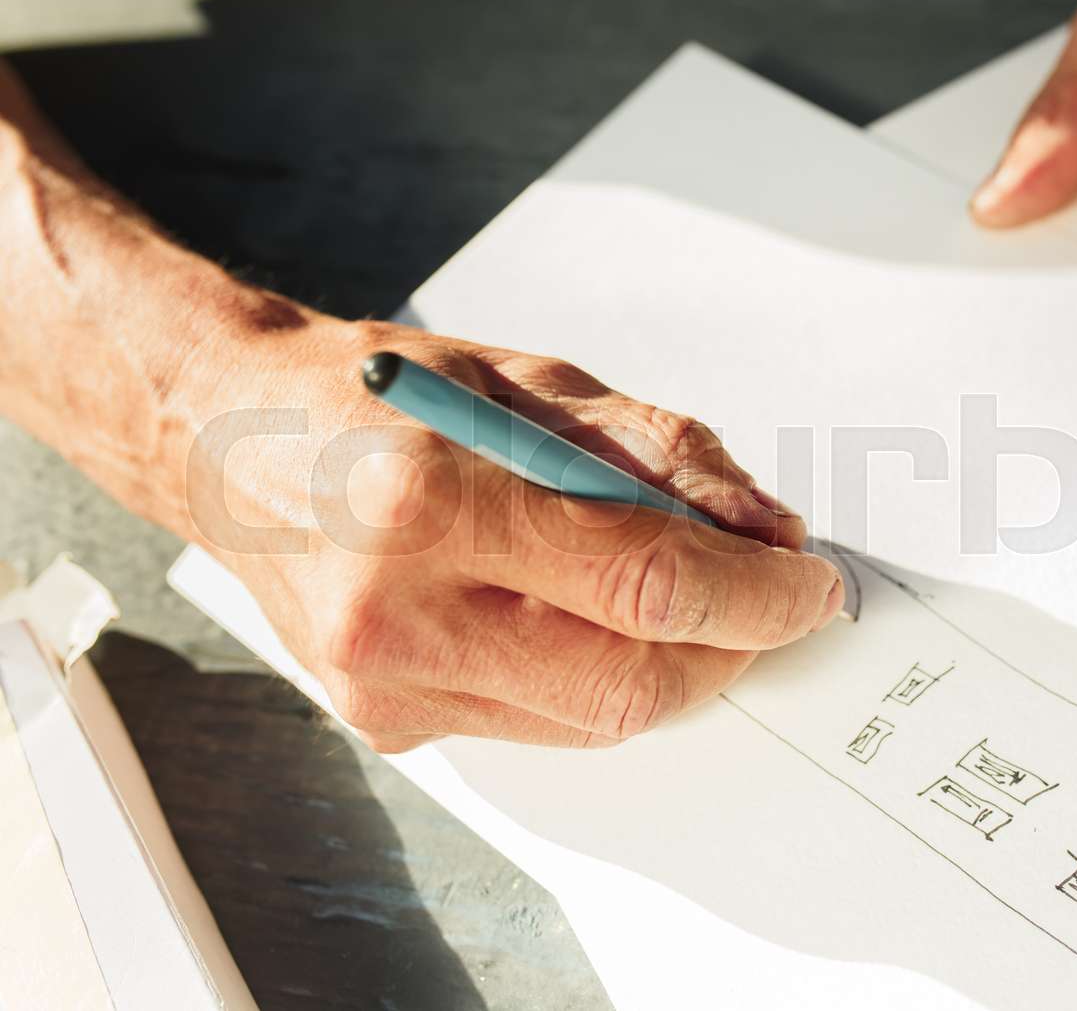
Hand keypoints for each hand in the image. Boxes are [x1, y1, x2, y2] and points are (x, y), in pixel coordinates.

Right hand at [0, 61, 841, 754]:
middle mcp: (396, 611)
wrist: (233, 445)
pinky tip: (580, 615)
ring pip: (595, 717)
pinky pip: (543, 724)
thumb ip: (664, 458)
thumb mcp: (536, 386)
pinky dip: (596, 674)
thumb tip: (770, 533)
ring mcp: (386, 684)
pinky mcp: (389, 723)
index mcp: (432, 499)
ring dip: (668, 664)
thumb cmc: (381, 397)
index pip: (644, 582)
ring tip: (670, 593)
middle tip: (763, 600)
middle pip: (630, 683)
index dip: (755, 596)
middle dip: (727, 648)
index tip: (810, 587)